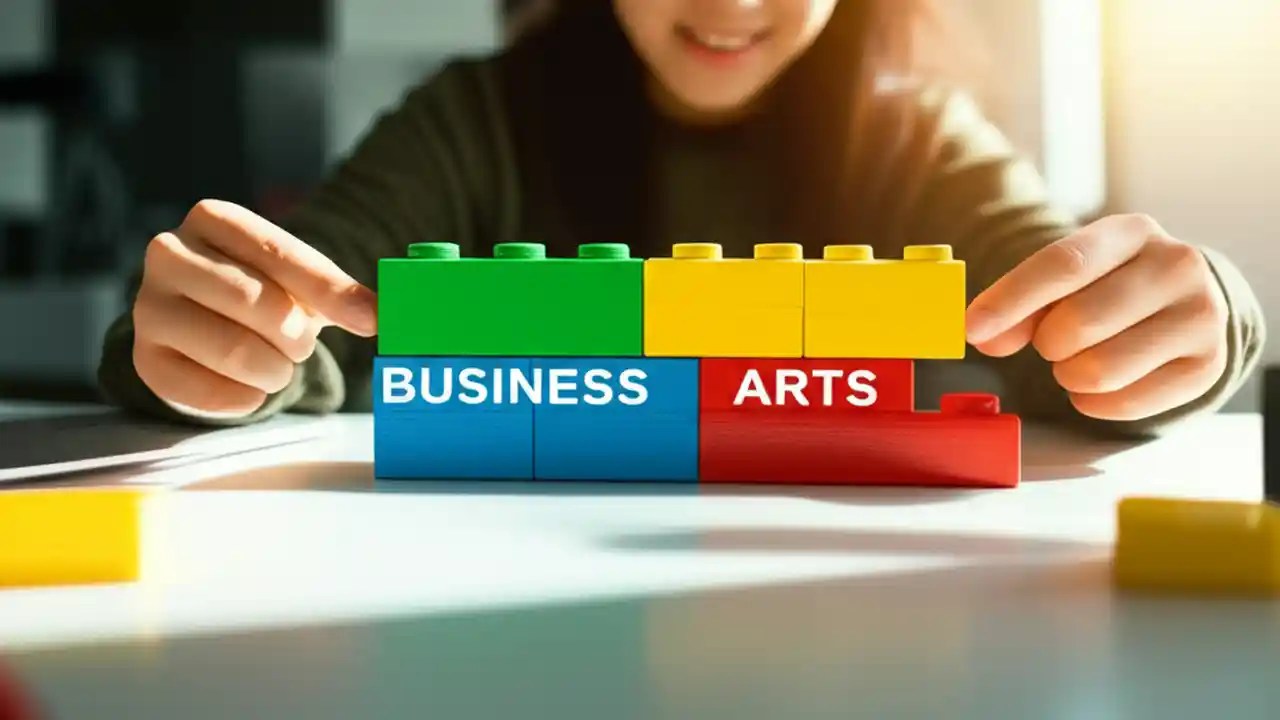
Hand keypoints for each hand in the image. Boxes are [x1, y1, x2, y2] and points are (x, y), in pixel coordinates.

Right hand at [133, 200, 376, 415]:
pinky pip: (204, 390)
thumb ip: (338, 292)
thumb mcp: (301, 281)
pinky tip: (253, 389)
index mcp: (213, 219)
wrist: (204, 320)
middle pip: (253, 300)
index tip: (371, 319)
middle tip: (302, 345)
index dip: (328, 288)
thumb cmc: (264, 291)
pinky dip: (245, 398)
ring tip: (277, 365)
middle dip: (295, 334)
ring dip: (273, 369)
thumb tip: (383, 313)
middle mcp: (169, 253)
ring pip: (231, 348)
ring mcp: (149, 306)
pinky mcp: (144, 358)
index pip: (277, 250)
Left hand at [965, 214, 1228, 421]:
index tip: (972, 329)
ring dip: (1070, 376)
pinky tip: (1103, 383)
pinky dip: (1095, 402)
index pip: (1063, 263)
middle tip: (1054, 342)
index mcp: (1131, 232)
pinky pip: (1123, 404)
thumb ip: (1020, 306)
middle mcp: (1176, 266)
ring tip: (1083, 358)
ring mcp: (1201, 316)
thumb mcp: (1067, 280)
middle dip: (1048, 344)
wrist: (1183, 303)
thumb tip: (982, 336)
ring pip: (1100, 371)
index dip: (1011, 299)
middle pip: (1078, 323)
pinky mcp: (1208, 366)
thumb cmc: (1109, 287)